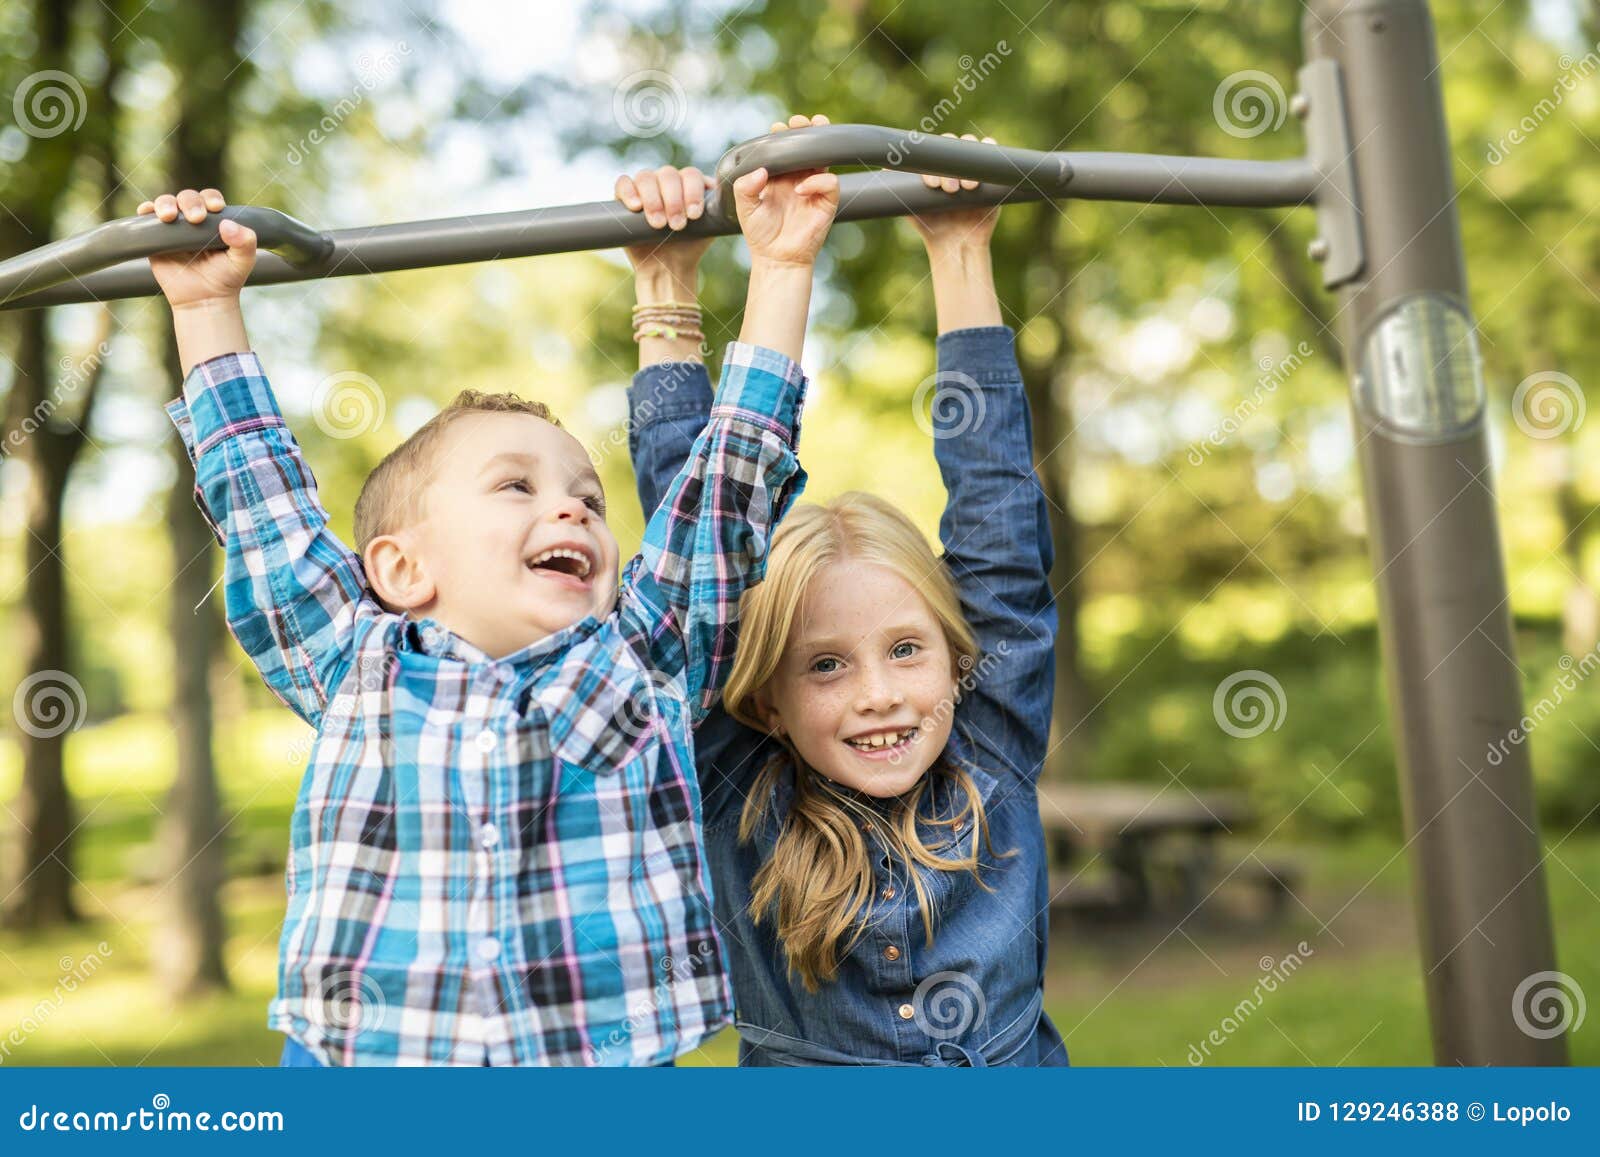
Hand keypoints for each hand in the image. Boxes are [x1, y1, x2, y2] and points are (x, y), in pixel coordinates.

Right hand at [137, 188, 256, 307]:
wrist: (203, 300)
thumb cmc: (225, 278)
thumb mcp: (243, 261)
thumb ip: (246, 242)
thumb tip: (228, 224)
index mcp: (215, 220)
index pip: (211, 199)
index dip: (212, 199)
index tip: (216, 208)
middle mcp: (193, 219)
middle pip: (188, 197)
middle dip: (191, 202)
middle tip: (196, 218)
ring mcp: (174, 227)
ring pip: (166, 202)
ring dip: (166, 203)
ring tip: (170, 216)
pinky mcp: (155, 237)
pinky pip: (147, 219)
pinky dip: (146, 210)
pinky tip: (148, 212)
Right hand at [616, 165, 714, 277]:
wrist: (667, 268)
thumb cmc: (689, 248)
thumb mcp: (708, 229)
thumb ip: (718, 213)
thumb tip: (731, 200)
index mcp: (689, 184)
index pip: (691, 175)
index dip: (693, 192)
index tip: (694, 215)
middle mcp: (667, 181)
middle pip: (668, 174)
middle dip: (673, 200)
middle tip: (677, 225)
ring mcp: (646, 187)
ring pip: (646, 177)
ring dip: (653, 199)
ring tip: (658, 224)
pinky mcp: (625, 196)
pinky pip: (623, 183)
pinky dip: (629, 192)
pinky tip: (636, 207)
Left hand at [732, 113, 839, 267]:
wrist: (776, 259)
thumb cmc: (760, 234)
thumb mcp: (745, 207)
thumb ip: (746, 186)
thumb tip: (762, 170)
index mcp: (780, 175)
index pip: (786, 147)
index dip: (783, 135)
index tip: (776, 129)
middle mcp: (799, 178)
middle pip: (809, 146)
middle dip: (806, 129)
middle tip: (798, 123)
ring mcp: (814, 189)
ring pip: (825, 157)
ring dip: (819, 143)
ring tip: (811, 132)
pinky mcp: (826, 203)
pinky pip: (829, 183)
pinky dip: (817, 181)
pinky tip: (801, 189)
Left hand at [907, 133, 1000, 253]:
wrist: (956, 244)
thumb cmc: (932, 225)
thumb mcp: (912, 207)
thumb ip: (901, 189)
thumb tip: (885, 167)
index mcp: (934, 166)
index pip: (932, 150)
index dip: (931, 163)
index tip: (930, 185)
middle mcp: (953, 163)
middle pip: (952, 146)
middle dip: (950, 167)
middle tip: (948, 189)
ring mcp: (972, 166)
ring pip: (971, 147)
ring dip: (969, 161)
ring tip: (967, 187)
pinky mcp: (990, 172)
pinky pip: (992, 152)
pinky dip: (990, 148)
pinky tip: (987, 152)